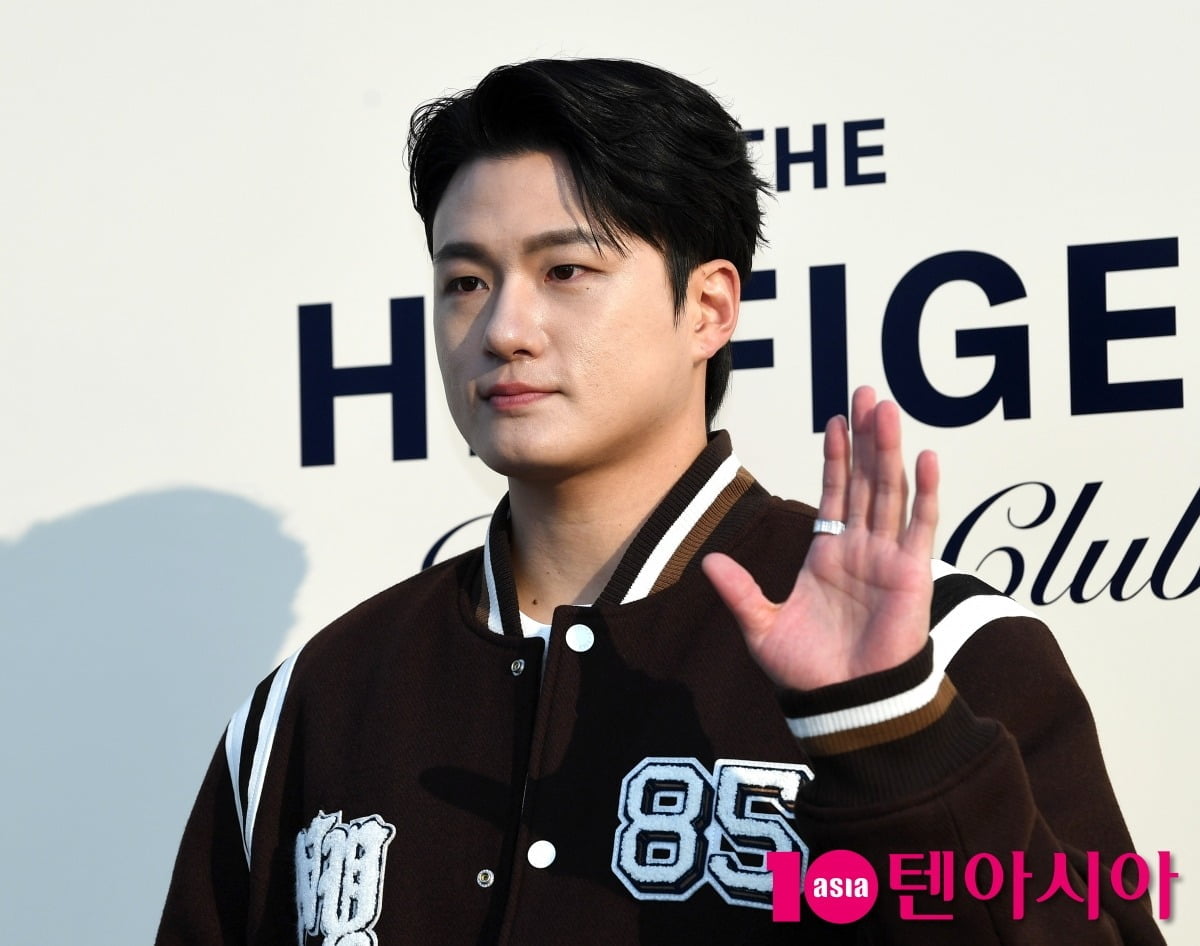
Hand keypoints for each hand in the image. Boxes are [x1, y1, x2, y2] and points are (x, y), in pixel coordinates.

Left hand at [701, 386, 938, 690]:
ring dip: (888, 450)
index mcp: (828, 554)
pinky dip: (926, 493)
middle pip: (864, 480)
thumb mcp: (763, 627)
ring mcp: (888, 558)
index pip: (834, 492)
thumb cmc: (808, 672)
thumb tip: (709, 561)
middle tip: (865, 392)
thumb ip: (740, 592)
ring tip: (886, 409)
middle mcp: (860, 549)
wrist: (844, 706)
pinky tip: (926, 458)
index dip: (834, 456)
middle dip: (864, 436)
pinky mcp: (912, 575)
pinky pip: (921, 527)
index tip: (834, 420)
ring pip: (889, 492)